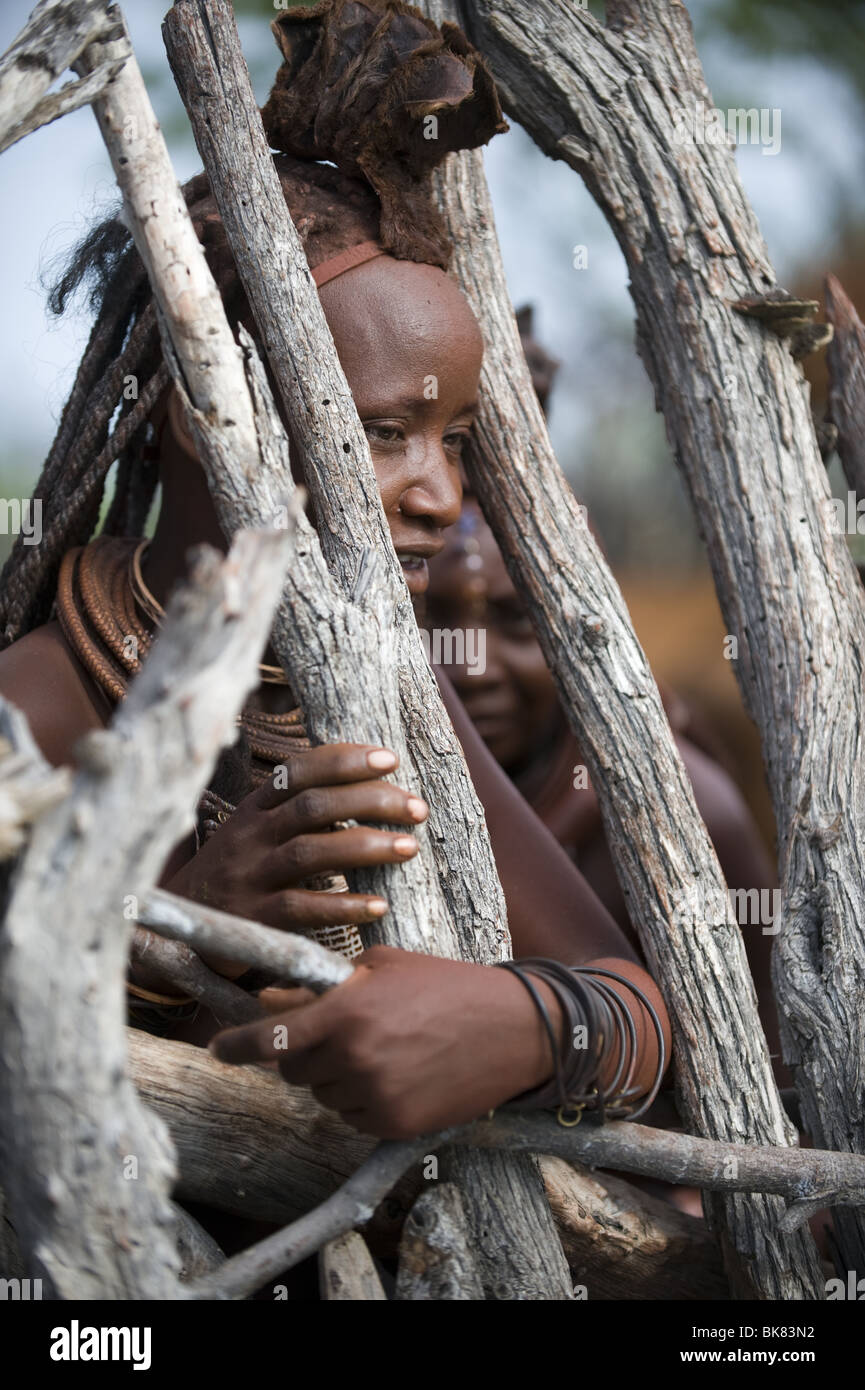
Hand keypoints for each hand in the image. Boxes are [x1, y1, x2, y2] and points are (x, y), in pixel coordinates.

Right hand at [164, 744, 427, 976]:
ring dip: (366, 847)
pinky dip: (343, 905)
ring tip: (410, 847)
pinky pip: (301, 909)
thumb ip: (298, 809)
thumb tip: (372, 785)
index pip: (299, 771)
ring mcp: (249, 876)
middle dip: (370, 801)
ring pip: (310, 852)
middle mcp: (250, 836)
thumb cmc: (239, 869)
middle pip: (313, 806)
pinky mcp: (253, 919)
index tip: (390, 759)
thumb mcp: (256, 830)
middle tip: (417, 808)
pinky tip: (379, 905)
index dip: (344, 761)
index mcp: (255, 808)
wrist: (178, 921)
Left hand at [209, 945, 564, 1138]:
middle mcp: (355, 1059)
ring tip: (382, 1049)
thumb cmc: (445, 985)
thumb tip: (269, 1002)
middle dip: (304, 1054)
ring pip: (324, 1095)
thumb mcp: (382, 968)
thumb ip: (322, 986)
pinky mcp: (395, 1125)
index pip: (271, 1039)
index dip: (237, 1045)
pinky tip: (399, 1073)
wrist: (512, 1029)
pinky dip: (363, 1099)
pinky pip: (354, 1116)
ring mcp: (375, 1097)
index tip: (218, 1048)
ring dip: (337, 1076)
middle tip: (338, 1035)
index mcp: (347, 1013)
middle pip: (295, 1071)